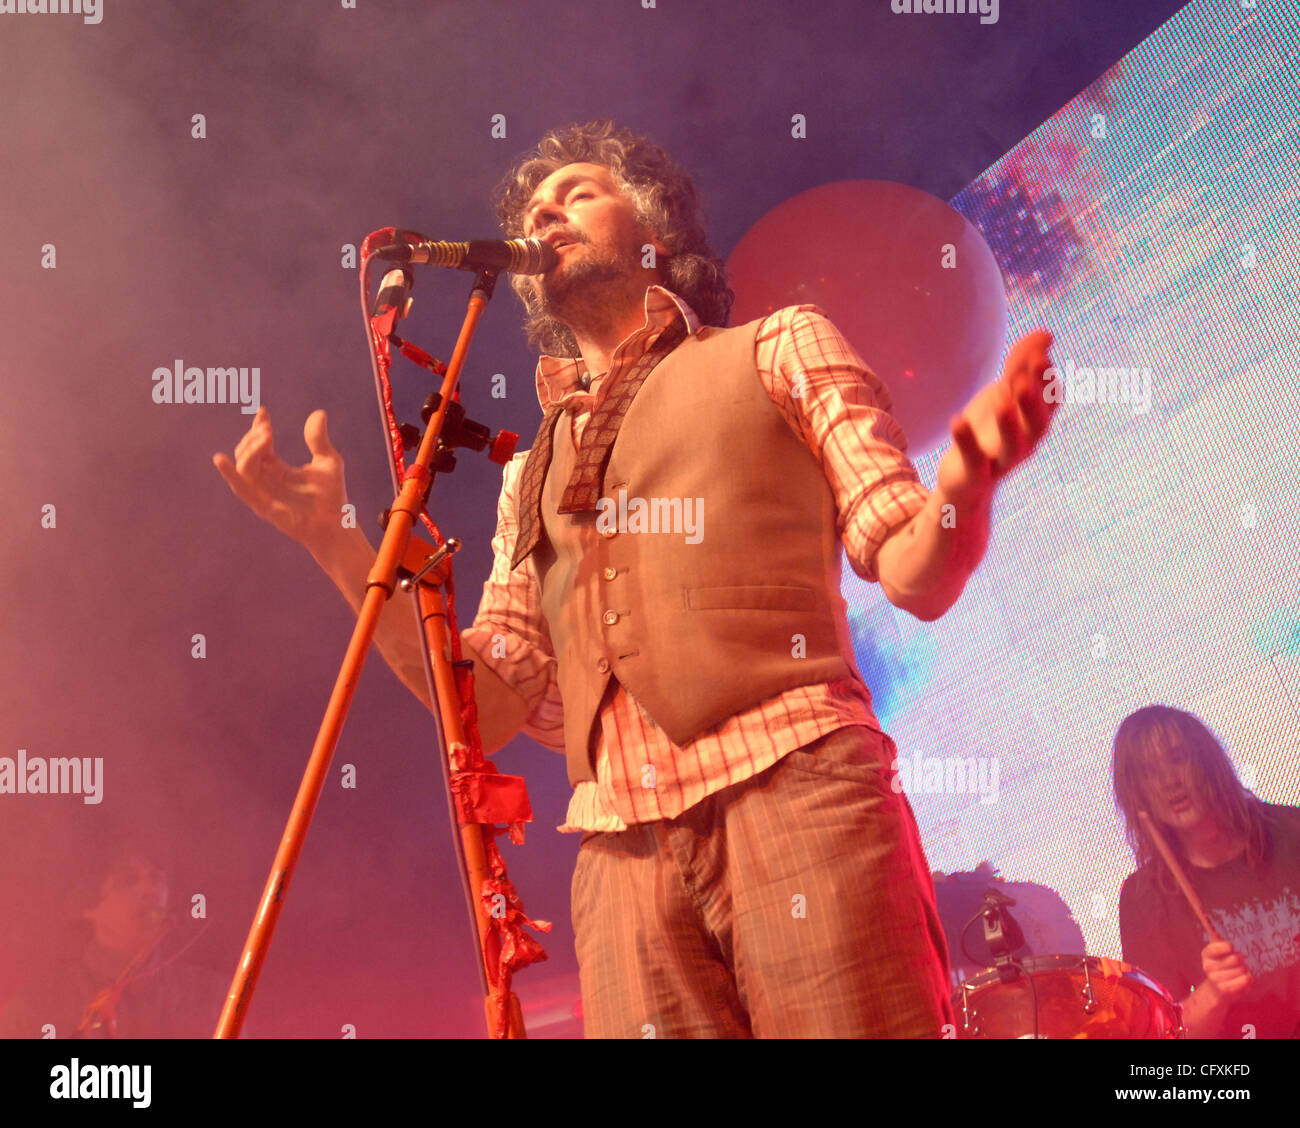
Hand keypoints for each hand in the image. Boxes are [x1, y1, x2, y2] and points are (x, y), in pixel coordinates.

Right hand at [213, 407, 348, 551]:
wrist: (335, 523)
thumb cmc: (332, 496)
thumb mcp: (328, 461)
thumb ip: (318, 439)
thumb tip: (319, 412)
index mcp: (277, 468)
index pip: (260, 443)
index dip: (259, 427)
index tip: (263, 412)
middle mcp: (266, 479)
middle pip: (247, 452)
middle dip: (254, 436)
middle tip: (268, 428)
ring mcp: (262, 491)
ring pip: (243, 465)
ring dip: (250, 448)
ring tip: (266, 436)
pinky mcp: (261, 504)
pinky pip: (240, 487)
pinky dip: (229, 473)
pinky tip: (220, 459)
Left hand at [937, 330, 1056, 510]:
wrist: (964, 478)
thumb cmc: (989, 430)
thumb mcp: (1004, 394)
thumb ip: (1022, 365)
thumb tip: (1046, 334)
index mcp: (1034, 422)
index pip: (1050, 402)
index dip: (1046, 381)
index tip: (1040, 355)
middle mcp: (1025, 443)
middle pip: (1038, 424)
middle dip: (1034, 401)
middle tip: (1025, 377)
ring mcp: (1001, 461)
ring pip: (1013, 447)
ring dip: (1009, 423)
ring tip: (1001, 400)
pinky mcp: (975, 475)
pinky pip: (974, 460)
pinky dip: (966, 440)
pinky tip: (957, 419)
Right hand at [1200, 939, 1252, 1000]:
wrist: (1217, 989)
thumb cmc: (1222, 965)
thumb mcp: (1219, 952)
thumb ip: (1218, 940)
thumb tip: (1210, 922)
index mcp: (1206, 954)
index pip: (1216, 948)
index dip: (1227, 947)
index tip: (1232, 947)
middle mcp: (1208, 966)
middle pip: (1235, 958)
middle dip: (1241, 959)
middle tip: (1240, 961)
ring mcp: (1215, 979)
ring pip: (1242, 970)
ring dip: (1245, 970)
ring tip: (1241, 972)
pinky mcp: (1225, 989)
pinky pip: (1244, 980)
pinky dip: (1248, 979)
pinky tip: (1245, 978)